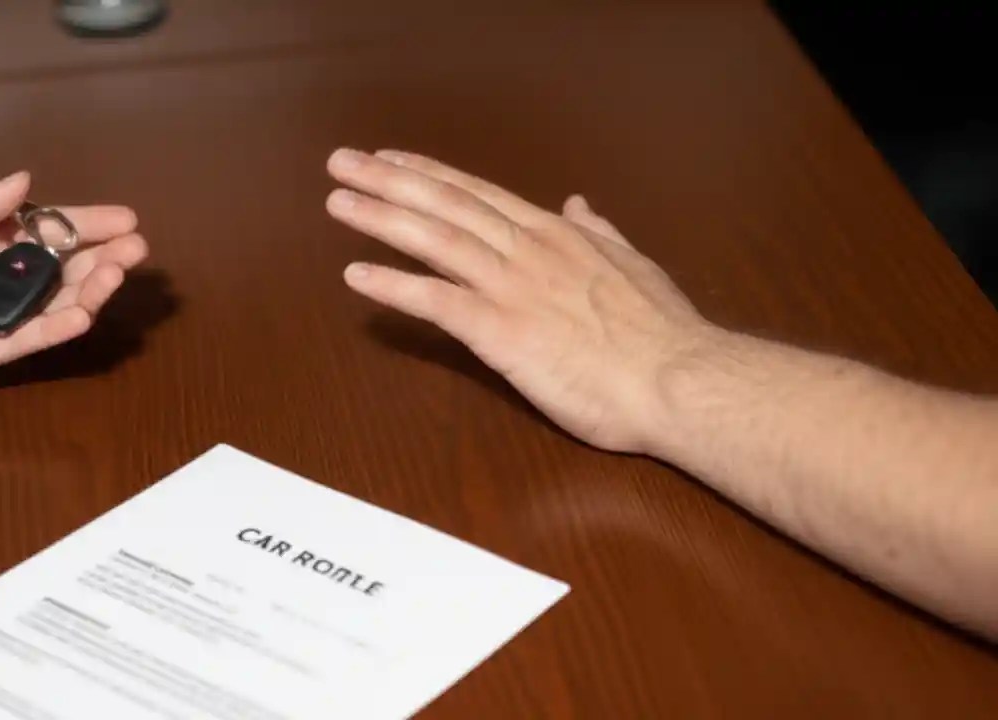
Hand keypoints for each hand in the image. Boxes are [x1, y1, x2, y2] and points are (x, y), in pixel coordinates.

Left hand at [0, 171, 146, 375]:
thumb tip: (26, 181)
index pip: (53, 229)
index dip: (90, 224)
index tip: (127, 219)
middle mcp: (5, 274)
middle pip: (68, 268)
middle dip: (106, 258)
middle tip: (135, 250)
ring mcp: (0, 313)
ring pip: (59, 304)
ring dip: (92, 291)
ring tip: (115, 276)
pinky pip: (30, 339)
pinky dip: (58, 329)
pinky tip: (83, 314)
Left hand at [325, 149, 716, 451]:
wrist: (679, 378)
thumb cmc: (663, 333)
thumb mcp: (635, 264)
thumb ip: (601, 232)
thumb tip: (578, 204)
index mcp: (556, 234)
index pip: (479, 193)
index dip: (430, 173)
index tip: (392, 157)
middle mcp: (527, 250)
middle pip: (446, 204)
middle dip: (389, 179)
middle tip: (343, 161)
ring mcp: (512, 288)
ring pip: (435, 240)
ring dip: (381, 218)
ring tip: (337, 201)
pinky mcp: (503, 332)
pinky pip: (437, 302)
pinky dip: (394, 286)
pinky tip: (356, 276)